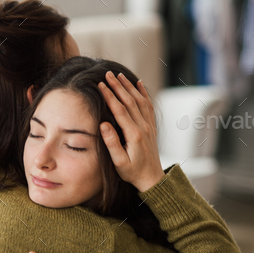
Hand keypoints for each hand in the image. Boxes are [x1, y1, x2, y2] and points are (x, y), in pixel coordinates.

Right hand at [98, 71, 164, 192]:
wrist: (152, 178)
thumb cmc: (132, 172)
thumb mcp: (119, 162)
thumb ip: (112, 143)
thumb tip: (103, 124)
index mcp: (134, 135)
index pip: (120, 110)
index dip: (110, 96)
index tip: (101, 85)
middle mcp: (143, 127)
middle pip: (130, 101)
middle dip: (118, 86)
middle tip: (107, 74)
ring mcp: (149, 126)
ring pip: (139, 100)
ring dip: (129, 86)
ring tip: (119, 75)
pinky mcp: (151, 126)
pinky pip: (148, 105)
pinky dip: (143, 93)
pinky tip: (138, 83)